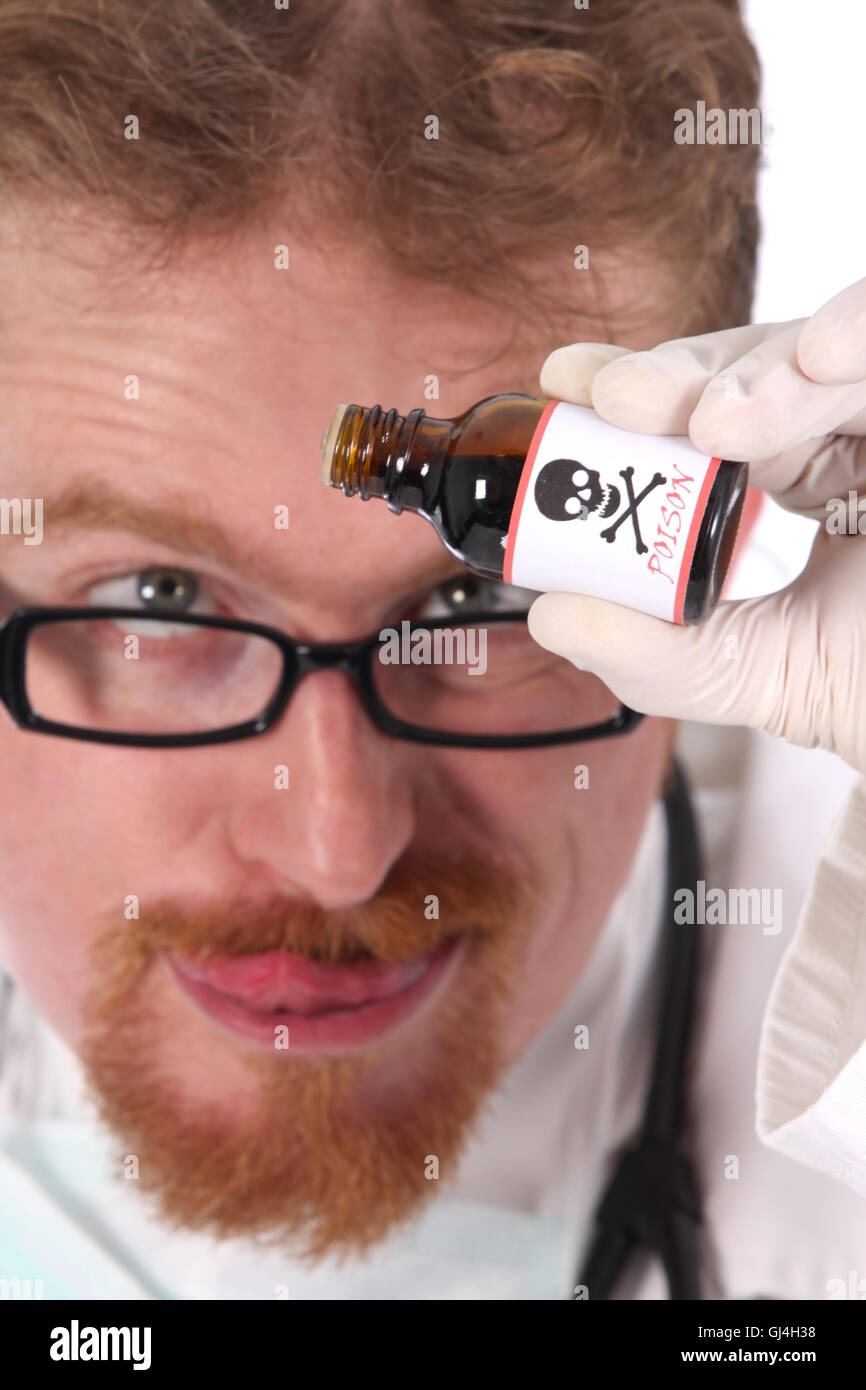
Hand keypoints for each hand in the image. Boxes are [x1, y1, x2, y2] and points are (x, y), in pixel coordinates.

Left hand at [527, 278, 865, 776]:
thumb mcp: (762, 675)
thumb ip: (661, 655)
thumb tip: (552, 616)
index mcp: (811, 474)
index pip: (718, 412)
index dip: (644, 389)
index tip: (566, 381)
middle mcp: (861, 433)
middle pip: (764, 367)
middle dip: (684, 374)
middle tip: (621, 399)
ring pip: (837, 351)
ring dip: (768, 371)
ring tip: (716, 420)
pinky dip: (862, 330)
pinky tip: (822, 355)